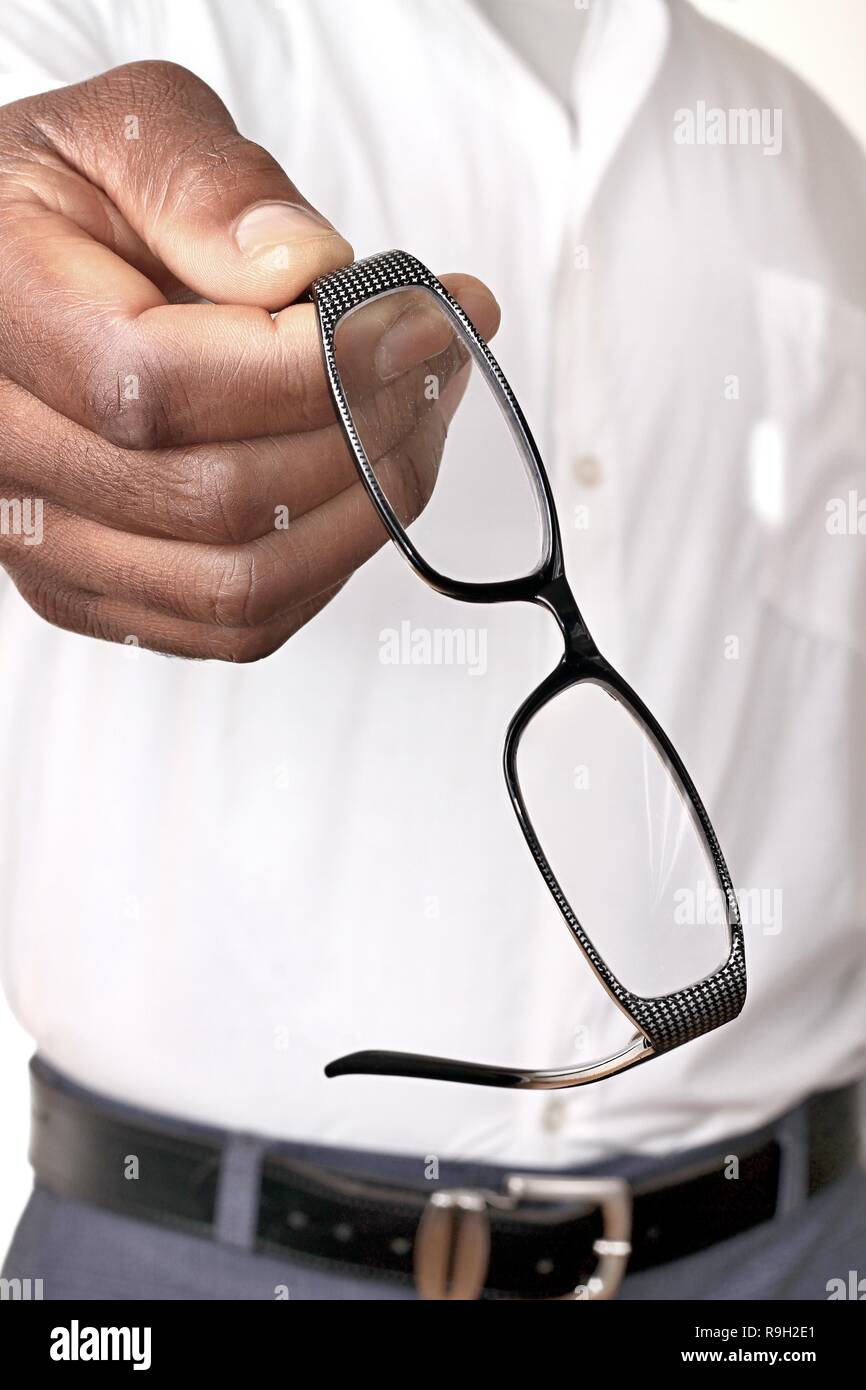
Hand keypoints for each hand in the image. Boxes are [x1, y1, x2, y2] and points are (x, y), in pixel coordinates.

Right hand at [0, 61, 498, 658]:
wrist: (22, 281)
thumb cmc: (77, 198)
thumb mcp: (130, 129)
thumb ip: (205, 183)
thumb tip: (303, 269)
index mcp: (0, 314)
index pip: (159, 386)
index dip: (313, 368)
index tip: (420, 320)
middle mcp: (3, 453)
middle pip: (216, 500)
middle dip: (365, 432)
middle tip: (441, 358)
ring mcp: (45, 544)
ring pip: (237, 585)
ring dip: (365, 510)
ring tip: (418, 416)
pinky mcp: (96, 594)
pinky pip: (235, 625)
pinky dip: (327, 564)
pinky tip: (362, 483)